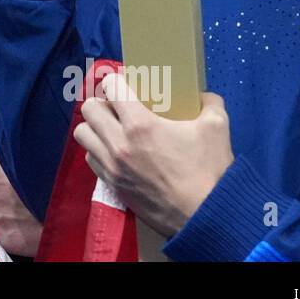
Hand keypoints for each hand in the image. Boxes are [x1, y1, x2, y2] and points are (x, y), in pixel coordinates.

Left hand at [73, 72, 234, 237]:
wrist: (206, 217)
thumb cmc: (210, 171)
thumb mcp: (217, 127)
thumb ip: (209, 102)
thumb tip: (202, 95)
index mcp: (140, 124)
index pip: (110, 86)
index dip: (117, 80)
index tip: (127, 84)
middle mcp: (118, 143)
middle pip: (89, 108)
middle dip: (103, 102)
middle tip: (119, 107)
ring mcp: (112, 166)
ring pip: (83, 134)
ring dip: (95, 127)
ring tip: (113, 129)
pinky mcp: (112, 185)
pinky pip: (90, 159)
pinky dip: (98, 151)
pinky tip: (117, 153)